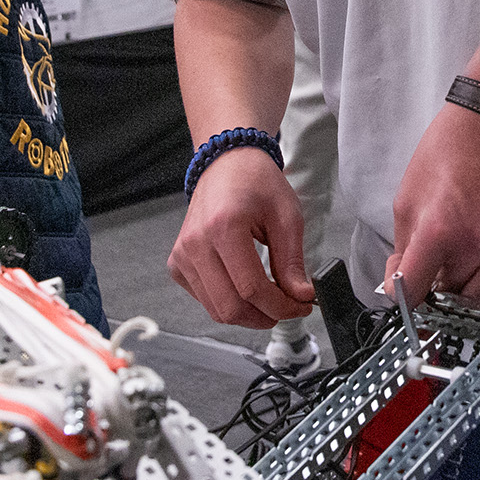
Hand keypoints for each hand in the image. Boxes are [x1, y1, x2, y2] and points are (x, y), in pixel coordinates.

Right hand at [167, 147, 312, 328]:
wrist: (227, 164)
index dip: (281, 306)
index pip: (251, 289)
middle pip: (230, 307)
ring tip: (270, 299)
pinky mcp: (177, 264)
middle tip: (287, 308)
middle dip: (265, 316)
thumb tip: (300, 296)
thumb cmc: (256, 182)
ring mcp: (182, 256)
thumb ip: (292, 262)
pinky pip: (205, 299)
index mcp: (224, 227)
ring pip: (216, 310)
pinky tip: (245, 287)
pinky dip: (229, 302)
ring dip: (248, 314)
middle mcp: (196, 244)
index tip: (301, 306)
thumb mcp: (287, 217)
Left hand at [385, 103, 479, 310]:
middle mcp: (475, 244)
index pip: (413, 290)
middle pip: (450, 299)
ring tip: (459, 274)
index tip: (403, 293)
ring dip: (466, 294)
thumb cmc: (451, 150)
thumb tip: (399, 278)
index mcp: (438, 231)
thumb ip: (402, 245)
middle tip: (433, 276)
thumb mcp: (407, 197)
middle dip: (436, 292)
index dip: (402, 296)